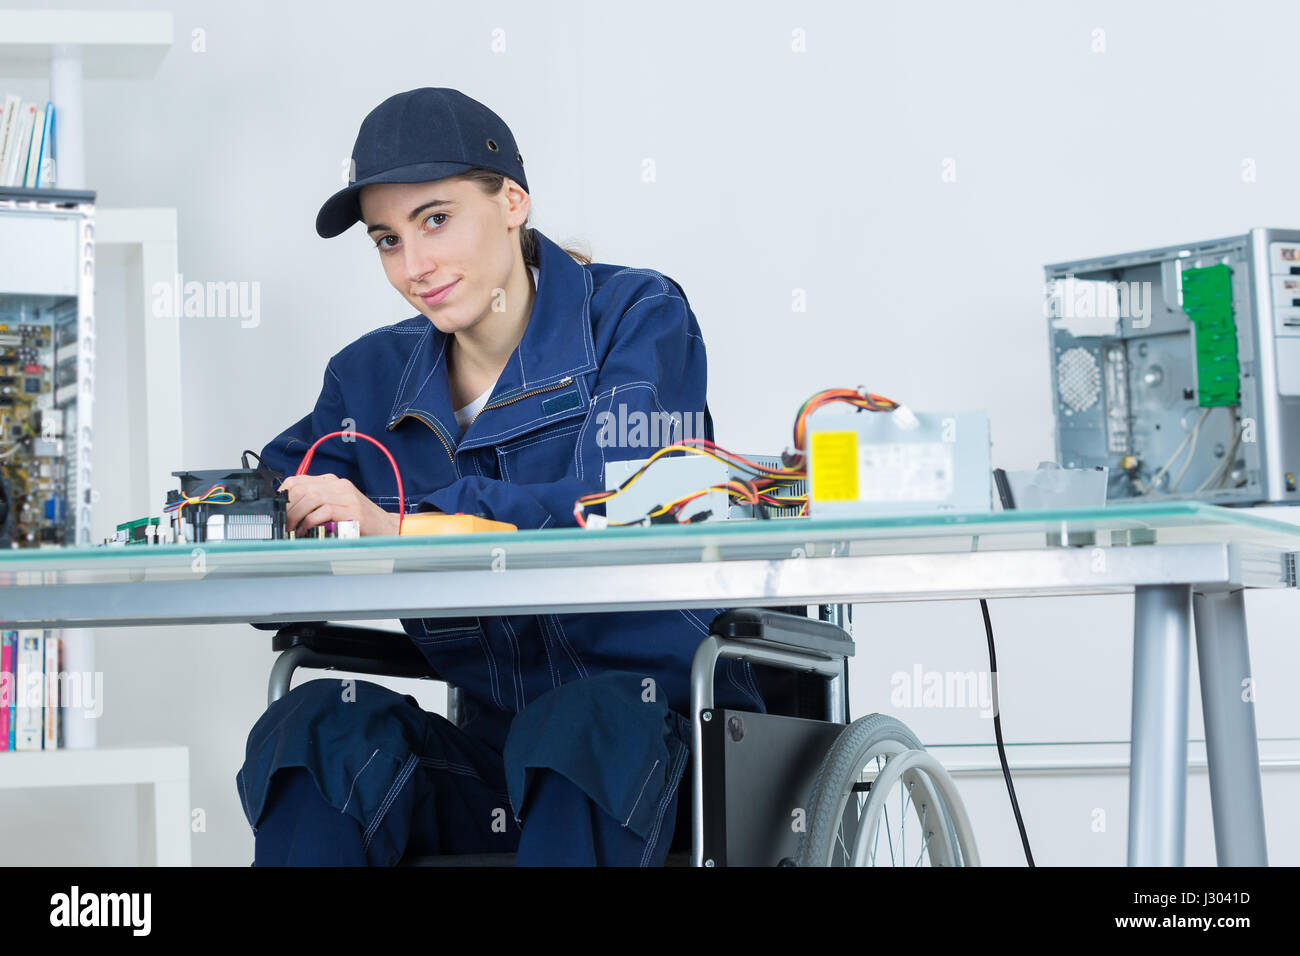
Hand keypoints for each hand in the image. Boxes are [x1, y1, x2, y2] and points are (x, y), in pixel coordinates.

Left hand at [277, 474, 399, 536]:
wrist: (388, 528)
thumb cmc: (360, 522)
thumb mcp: (335, 508)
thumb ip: (316, 505)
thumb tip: (288, 513)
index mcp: (333, 482)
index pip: (298, 480)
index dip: (282, 495)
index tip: (276, 511)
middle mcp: (339, 485)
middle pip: (301, 488)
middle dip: (286, 508)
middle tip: (282, 524)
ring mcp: (347, 496)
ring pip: (310, 498)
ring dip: (296, 516)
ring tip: (292, 529)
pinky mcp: (352, 510)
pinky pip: (324, 511)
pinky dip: (310, 522)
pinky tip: (306, 531)